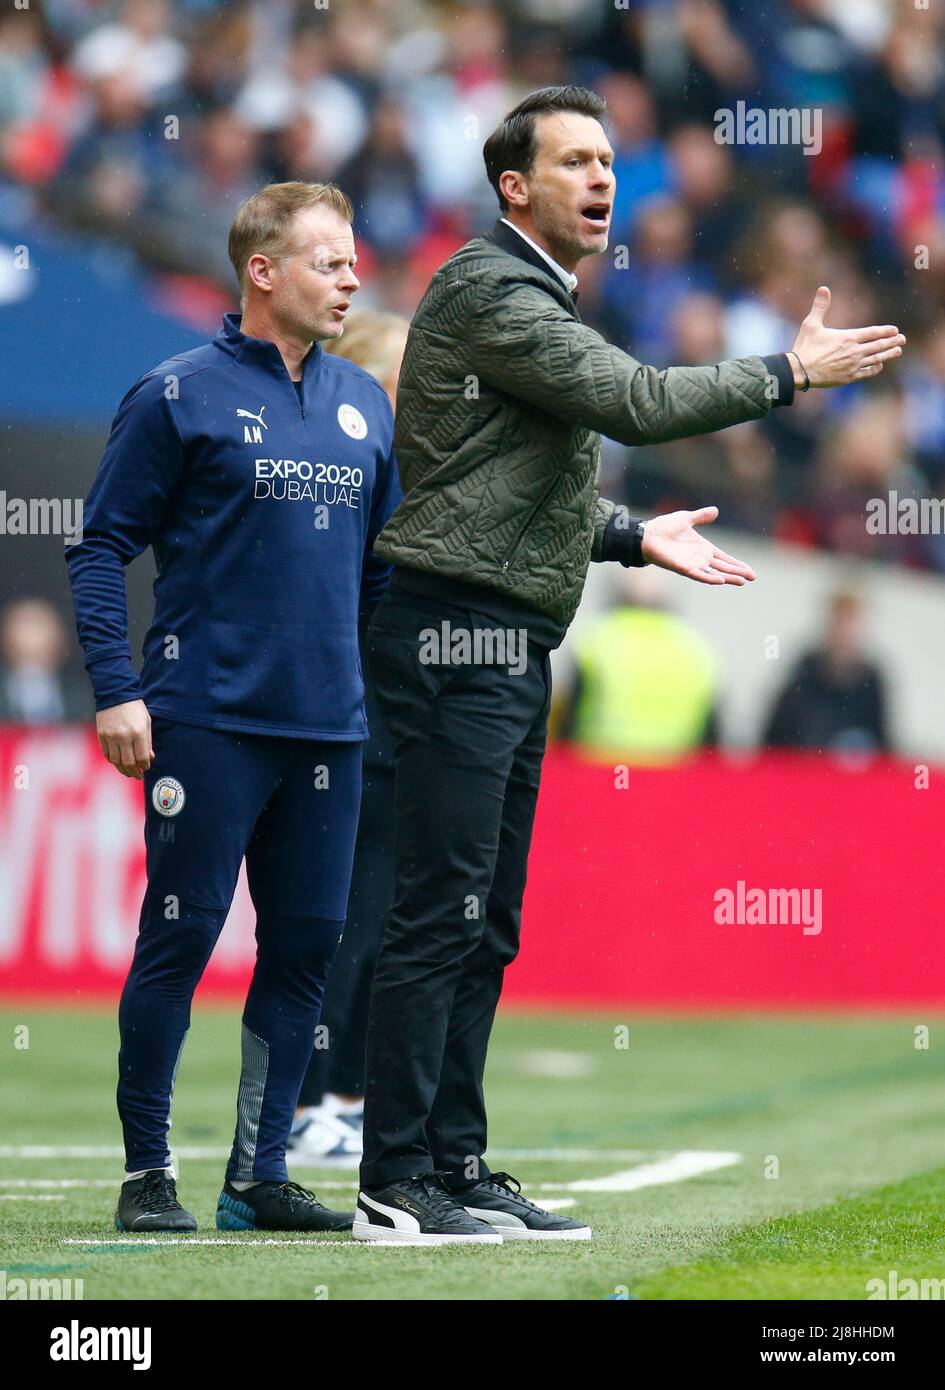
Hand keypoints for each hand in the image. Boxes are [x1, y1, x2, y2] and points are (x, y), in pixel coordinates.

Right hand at [96, 699, 152, 778]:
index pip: (141, 757)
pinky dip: (113, 762)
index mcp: (138, 732)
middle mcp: (123, 736)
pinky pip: (107, 754)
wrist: (115, 694)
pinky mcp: (101, 736)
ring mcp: (110, 737)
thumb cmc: (135, 708)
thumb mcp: (146, 722)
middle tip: (138, 776)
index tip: (146, 767)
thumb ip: (148, 741)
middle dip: (135, 772)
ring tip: (129, 772)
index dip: (144, 766)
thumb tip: (149, 758)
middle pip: (128, 763)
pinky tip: (119, 763)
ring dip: (123, 770)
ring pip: (116, 761)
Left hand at [641, 506, 755, 585]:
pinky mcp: (684, 568)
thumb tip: (715, 510)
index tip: (750, 570)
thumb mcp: (687, 518)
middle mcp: (700, 559)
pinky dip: (710, 578)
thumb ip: (701, 517)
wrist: (648, 535)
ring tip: (742, 581)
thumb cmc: (664, 527)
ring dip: (728, 577)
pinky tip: (721, 580)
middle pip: (724, 568)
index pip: (725, 558)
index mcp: (703, 548)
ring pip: (715, 574)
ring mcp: (693, 564)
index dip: (737, 564)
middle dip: (738, 572)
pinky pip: (699, 575)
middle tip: (753, 577)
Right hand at [789, 286, 905, 386]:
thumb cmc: (805, 347)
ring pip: (876, 359)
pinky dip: (875, 368)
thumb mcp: (811, 324)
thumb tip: (823, 288)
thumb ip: (820, 306)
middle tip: (903, 339)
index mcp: (848, 338)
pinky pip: (866, 372)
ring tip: (898, 351)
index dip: (885, 331)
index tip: (895, 330)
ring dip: (888, 354)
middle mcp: (854, 352)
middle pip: (878, 346)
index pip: (872, 333)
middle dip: (892, 342)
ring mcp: (852, 365)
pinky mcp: (848, 377)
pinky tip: (879, 366)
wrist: (799, 371)